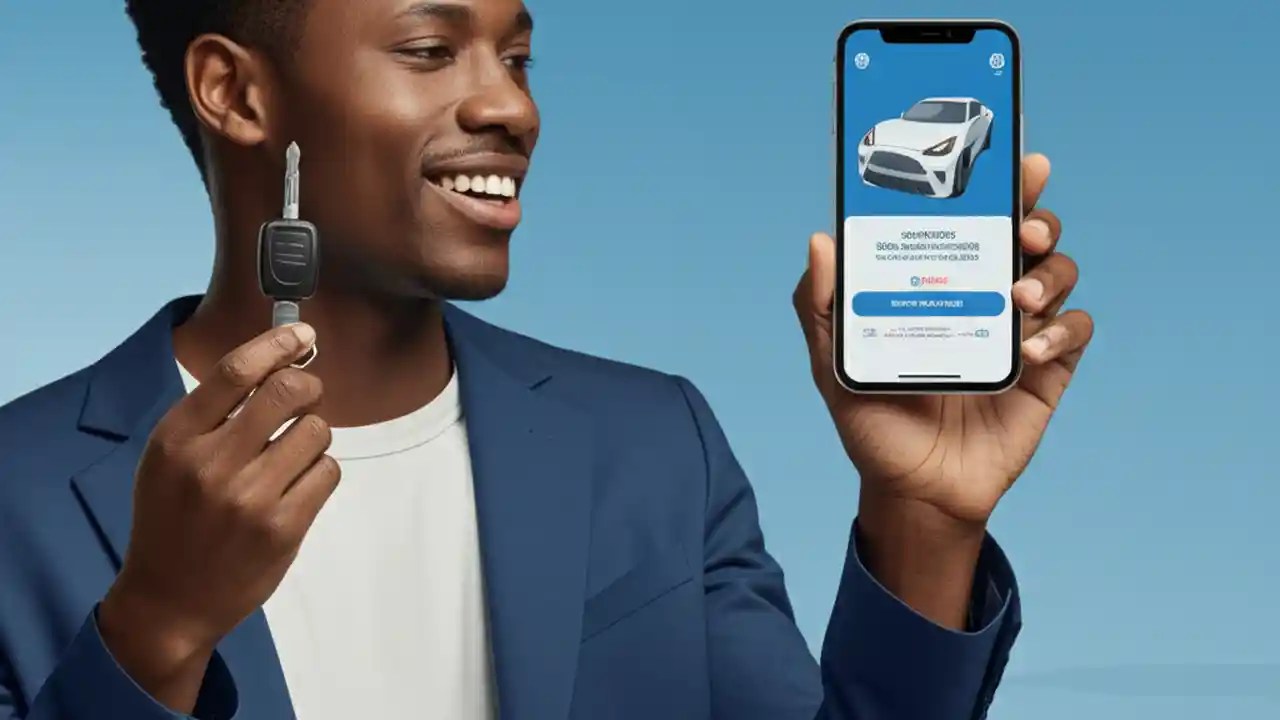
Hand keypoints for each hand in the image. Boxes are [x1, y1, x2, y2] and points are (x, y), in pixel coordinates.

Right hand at [98, 323, 338, 711]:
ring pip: (317, 432)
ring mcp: (250, 498)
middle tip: (305, 397)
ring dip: (313, 437)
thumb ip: (214, 412)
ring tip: (290, 458)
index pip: (236, 372)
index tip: (302, 335)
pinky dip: (320, 473)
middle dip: (307, 386)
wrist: (171, 599)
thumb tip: (277, 359)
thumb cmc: (173, 518)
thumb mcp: (170, 457)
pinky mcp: (283, 527)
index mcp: (177, 439)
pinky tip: (296, 488)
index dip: (277, 344)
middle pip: (287, 392)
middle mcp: (212, 464)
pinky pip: (327, 472)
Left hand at [794, 154, 1093, 527]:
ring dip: (1049, 273)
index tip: (1017, 164)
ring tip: (1016, 299)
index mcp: (941, 282)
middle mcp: (986, 296)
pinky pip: (1075, 332)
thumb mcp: (832, 363)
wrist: (911, 491)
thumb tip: (820, 240)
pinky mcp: (1047, 371)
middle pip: (1031, 235)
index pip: (976, 220)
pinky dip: (1062, 330)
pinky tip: (1030, 349)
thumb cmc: (873, 422)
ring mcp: (1020, 332)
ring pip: (1059, 275)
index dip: (1003, 187)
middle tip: (1024, 230)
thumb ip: (820, 306)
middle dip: (1037, 216)